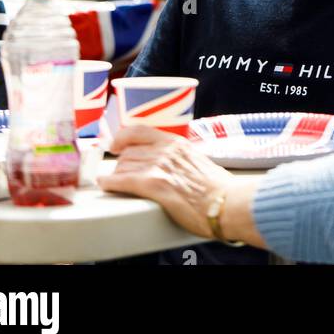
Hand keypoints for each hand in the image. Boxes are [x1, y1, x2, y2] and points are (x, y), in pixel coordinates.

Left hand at [98, 125, 241, 237]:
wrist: (228, 202)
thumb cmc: (218, 188)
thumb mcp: (197, 161)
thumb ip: (178, 158)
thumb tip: (169, 165)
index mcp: (176, 142)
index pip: (139, 131)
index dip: (122, 137)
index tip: (116, 144)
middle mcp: (166, 151)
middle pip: (129, 151)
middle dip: (120, 162)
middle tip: (119, 172)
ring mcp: (160, 167)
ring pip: (124, 165)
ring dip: (116, 174)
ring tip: (114, 181)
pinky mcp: (155, 185)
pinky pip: (123, 180)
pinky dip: (110, 182)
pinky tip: (105, 184)